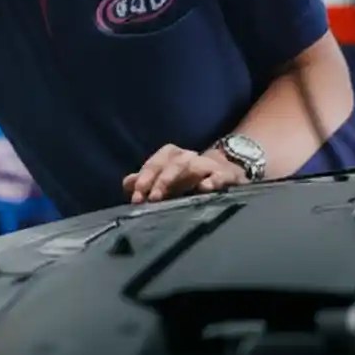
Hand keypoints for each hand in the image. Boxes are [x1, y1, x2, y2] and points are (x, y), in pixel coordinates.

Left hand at [121, 143, 247, 203]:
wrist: (226, 171)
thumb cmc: (189, 178)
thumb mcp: (165, 180)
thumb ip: (145, 182)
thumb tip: (128, 184)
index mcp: (171, 155)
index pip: (154, 164)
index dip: (144, 180)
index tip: (136, 199)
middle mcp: (188, 156)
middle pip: (171, 163)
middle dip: (158, 180)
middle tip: (150, 199)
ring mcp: (208, 165)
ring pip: (192, 166)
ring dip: (177, 179)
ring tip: (163, 195)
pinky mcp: (227, 175)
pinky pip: (220, 176)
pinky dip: (212, 181)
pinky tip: (205, 188)